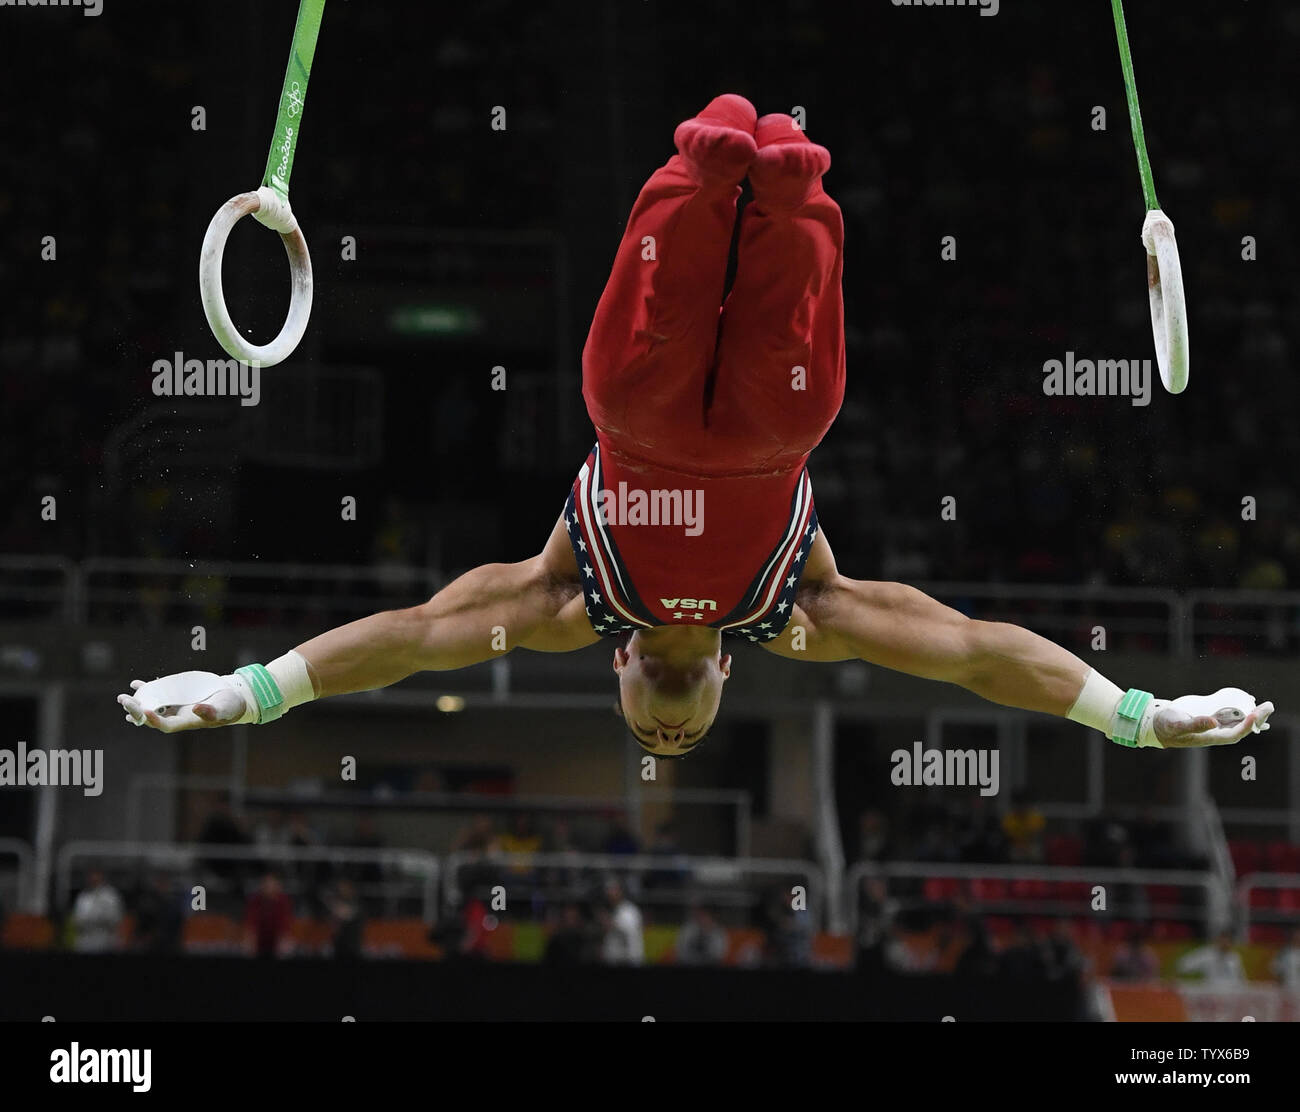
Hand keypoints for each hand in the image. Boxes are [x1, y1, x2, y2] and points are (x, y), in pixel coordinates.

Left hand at [117, 671, 249, 732]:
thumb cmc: (229, 706)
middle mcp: (177, 716)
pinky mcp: (175, 696)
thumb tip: (196, 709)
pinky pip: (158, 694)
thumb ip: (211, 711)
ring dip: (136, 703)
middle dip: (137, 711)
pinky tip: (136, 684)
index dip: (154, 720)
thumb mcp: (224, 708)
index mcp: (187, 722)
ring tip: (123, 697)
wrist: (231, 698)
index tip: (145, 711)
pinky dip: (147, 689)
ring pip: (151, 706)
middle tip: (124, 701)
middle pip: (152, 717)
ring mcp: (175, 706)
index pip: (166, 725)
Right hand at [1153, 688, 1273, 748]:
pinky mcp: (1211, 718)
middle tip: (1268, 707)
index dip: (1246, 726)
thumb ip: (1195, 724)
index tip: (1255, 715)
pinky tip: (1249, 705)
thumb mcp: (1178, 725)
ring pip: (1239, 722)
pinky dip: (1242, 711)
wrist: (1157, 725)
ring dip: (1253, 715)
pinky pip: (1231, 716)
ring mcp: (1214, 726)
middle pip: (1241, 728)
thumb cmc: (1166, 727)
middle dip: (1257, 719)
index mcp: (1210, 737)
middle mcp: (1215, 733)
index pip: (1234, 734)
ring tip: (1265, 707)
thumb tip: (1213, 722)